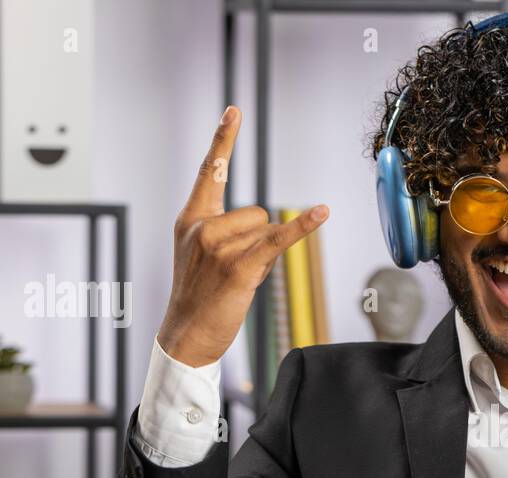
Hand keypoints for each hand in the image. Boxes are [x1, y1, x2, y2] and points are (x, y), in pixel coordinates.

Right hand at [158, 105, 329, 367]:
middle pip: (257, 212)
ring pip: (266, 231)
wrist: (185, 336)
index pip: (209, 171)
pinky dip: (302, 227)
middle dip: (257, 241)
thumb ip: (226, 231)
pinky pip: (279, 240)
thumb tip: (268, 224)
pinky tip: (322, 213)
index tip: (235, 111)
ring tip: (237, 280)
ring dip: (263, 256)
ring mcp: (219, 247)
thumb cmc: (199, 297)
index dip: (223, 141)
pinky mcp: (239, 268)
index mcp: (190, 219)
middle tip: (233, 271)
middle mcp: (202, 227)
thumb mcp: (201, 255)